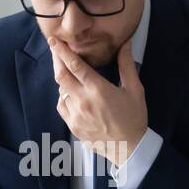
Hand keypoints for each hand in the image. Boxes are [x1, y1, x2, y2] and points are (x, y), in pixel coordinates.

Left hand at [51, 37, 146, 166]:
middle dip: (56, 60)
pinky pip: (62, 107)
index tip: (54, 40)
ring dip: (63, 81)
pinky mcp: (73, 126)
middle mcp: (83, 101)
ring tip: (70, 75)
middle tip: (54, 50)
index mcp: (98, 90)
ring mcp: (76, 115)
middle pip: (61, 75)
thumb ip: (127, 65)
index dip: (62, 51)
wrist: (129, 148)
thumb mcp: (135, 90)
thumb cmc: (134, 118)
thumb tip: (125, 44)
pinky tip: (72, 95)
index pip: (75, 65)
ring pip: (61, 91)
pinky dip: (64, 97)